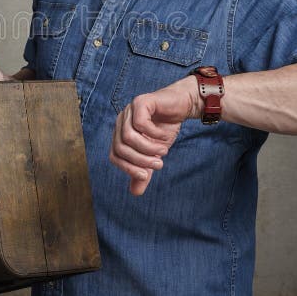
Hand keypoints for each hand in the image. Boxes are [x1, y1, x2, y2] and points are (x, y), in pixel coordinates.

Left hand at [109, 77, 198, 195]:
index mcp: (120, 134)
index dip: (128, 168)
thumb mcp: (155, 154)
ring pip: (129, 136)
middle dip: (140, 160)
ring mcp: (129, 111)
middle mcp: (121, 122)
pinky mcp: (140, 102)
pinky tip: (163, 136)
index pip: (114, 156)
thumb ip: (145, 171)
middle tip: (158, 164)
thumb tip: (135, 193)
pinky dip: (153, 134)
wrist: (182, 106)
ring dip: (148, 148)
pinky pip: (140, 123)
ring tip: (163, 151)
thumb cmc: (165, 128)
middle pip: (120, 147)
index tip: (146, 175)